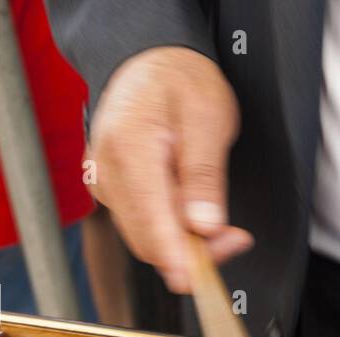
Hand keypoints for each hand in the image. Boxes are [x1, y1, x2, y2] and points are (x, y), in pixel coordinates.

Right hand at [88, 47, 253, 292]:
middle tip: (235, 238)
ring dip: (183, 244)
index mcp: (129, 150)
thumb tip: (204, 225)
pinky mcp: (111, 191)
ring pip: (145, 238)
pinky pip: (141, 225)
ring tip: (219, 222)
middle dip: (193, 253)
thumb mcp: (208, 119)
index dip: (181, 258)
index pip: (151, 224)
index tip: (205, 275)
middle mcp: (107, 171)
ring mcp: (104, 183)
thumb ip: (204, 175)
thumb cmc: (179, 81)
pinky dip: (170, 231)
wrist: (149, 60)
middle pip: (147, 241)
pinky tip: (194, 215)